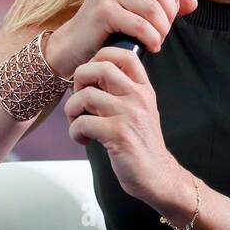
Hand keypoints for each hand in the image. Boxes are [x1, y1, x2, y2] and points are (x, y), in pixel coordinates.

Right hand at [49, 0, 197, 72]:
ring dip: (162, 29)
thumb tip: (193, 3)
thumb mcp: (135, 8)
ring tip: (157, 39)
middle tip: (164, 30)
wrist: (73, 43)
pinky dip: (152, 38)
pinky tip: (151, 46)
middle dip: (169, 14)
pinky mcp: (103, 10)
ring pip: (153, 8)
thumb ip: (163, 4)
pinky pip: (140, 24)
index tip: (172, 12)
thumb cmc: (106, 25)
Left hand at [64, 46, 183, 206]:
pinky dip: (75, 132)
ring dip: (72, 111)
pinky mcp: (117, 134)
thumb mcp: (142, 110)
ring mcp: (128, 114)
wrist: (157, 175)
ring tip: (78, 123)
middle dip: (79, 80)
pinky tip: (84, 139)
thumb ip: (125, 91)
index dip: (100, 57)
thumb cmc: (143, 144)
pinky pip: (82, 123)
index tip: (91, 75)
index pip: (124, 55)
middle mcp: (138, 97)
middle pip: (99, 67)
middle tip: (79, 98)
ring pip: (85, 96)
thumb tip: (92, 77)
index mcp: (144, 88)